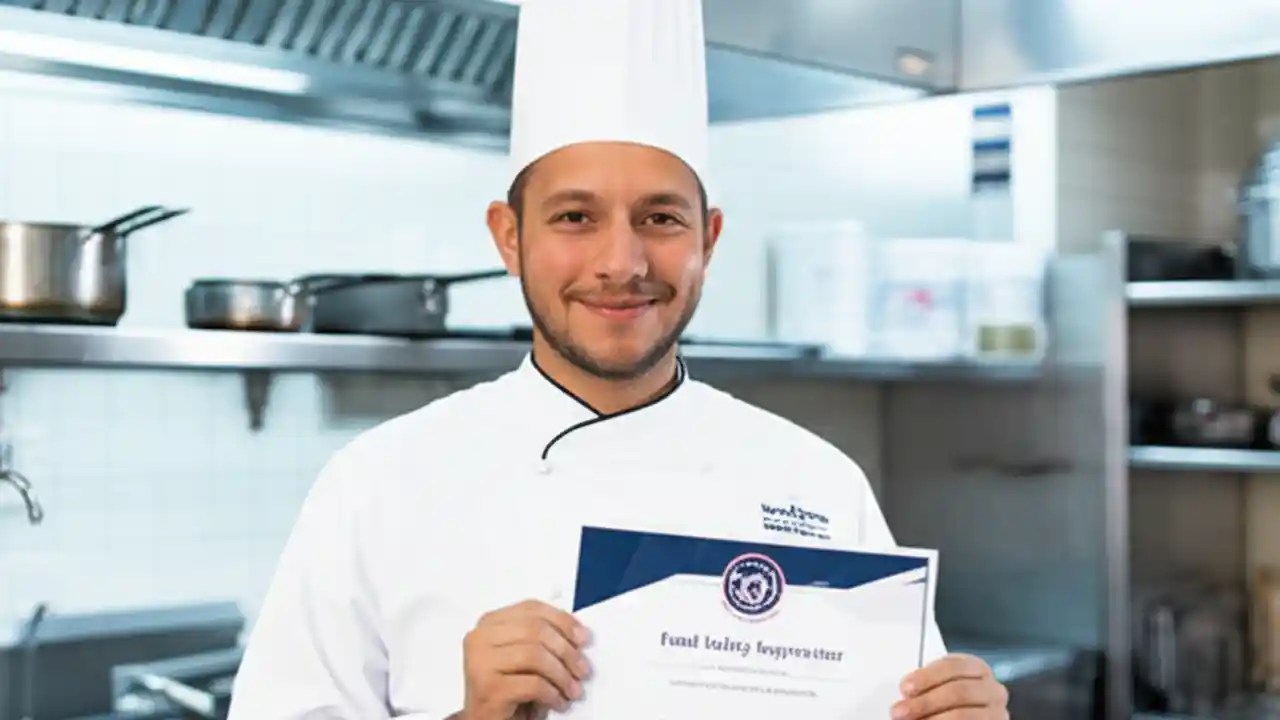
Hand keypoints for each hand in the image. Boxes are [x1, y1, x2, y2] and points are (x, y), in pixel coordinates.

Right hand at [460, 599, 591, 719]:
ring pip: (535, 655)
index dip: (562, 621)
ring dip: (562, 675)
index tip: (583, 637)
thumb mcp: (525, 657)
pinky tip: (558, 702)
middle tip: (583, 669)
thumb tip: (579, 635)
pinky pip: (532, 684)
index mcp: (489, 623)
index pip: (531, 609)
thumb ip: (542, 638)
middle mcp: (479, 638)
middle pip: (535, 630)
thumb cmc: (508, 689)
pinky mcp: (487, 688)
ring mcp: (480, 663)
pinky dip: (552, 694)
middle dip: (566, 651)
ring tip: (573, 690)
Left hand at [892, 653, 1008, 718]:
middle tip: (900, 712)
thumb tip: (905, 701)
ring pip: (964, 715)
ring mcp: (998, 713)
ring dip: (934, 719)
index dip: (926, 677)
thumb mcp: (937, 690)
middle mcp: (993, 690)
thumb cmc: (948, 704)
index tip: (905, 689)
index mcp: (977, 669)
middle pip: (959, 691)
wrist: (962, 717)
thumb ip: (924, 691)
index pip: (952, 666)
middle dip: (926, 702)